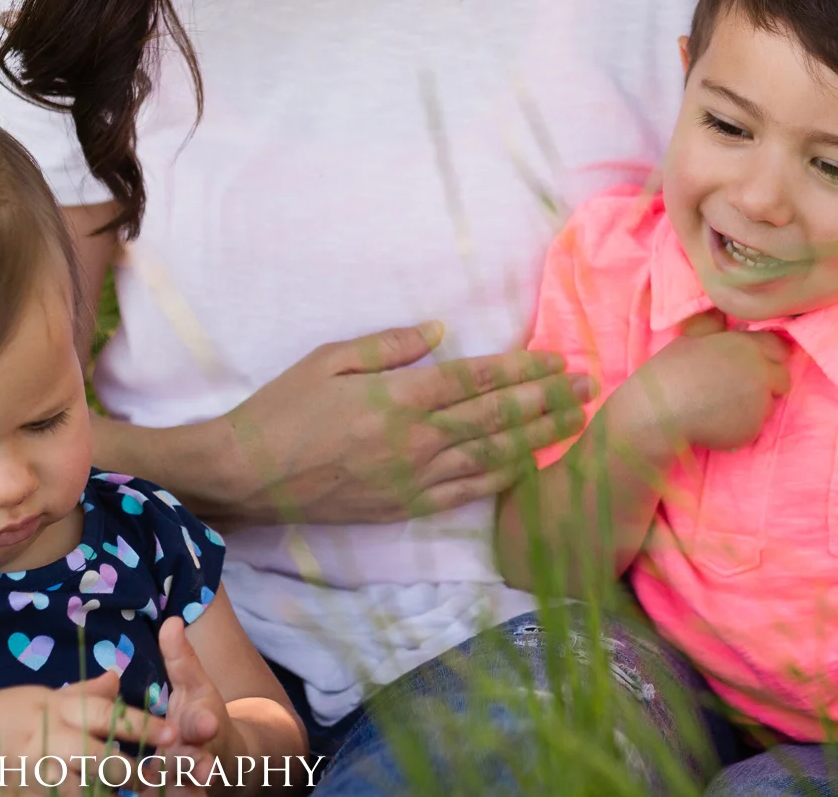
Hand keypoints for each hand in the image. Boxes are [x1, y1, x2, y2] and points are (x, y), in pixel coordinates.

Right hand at [0, 670, 145, 793]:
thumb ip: (80, 693)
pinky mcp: (18, 794)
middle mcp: (44, 738)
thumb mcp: (38, 697)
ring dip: (103, 795)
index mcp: (53, 707)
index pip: (105, 713)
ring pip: (78, 790)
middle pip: (97, 757)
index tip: (172, 731)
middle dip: (131, 770)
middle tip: (159, 778)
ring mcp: (29, 771)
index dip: (141, 724)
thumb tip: (117, 676)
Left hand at [140, 617, 240, 793]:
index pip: (205, 723)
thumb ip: (182, 659)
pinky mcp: (179, 795)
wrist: (223, 762)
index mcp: (203, 724)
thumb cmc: (201, 717)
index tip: (207, 723)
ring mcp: (190, 782)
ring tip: (177, 794)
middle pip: (199, 762)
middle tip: (200, 769)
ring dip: (185, 791)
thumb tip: (171, 621)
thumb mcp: (195, 686)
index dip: (205, 724)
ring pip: (187, 789)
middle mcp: (200, 755)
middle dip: (199, 763)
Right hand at [223, 323, 586, 523]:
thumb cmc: (283, 409)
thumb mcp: (330, 359)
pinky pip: (465, 494)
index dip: (523, 369)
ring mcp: (413, 478)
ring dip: (537, 438)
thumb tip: (441, 330)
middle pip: (496, 417)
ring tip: (574, 424)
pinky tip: (528, 467)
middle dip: (547, 400)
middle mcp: (416, 440)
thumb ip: (390, 346)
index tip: (558, 359)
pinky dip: (501, 480)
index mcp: (399, 397)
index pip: (477, 379)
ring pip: (491, 456)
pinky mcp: (404, 507)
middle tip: (588, 387)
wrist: (249, 475)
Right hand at [613, 311, 788, 455]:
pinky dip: (741, 427)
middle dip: (767, 384)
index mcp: (746, 345)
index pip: (778, 347)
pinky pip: (755, 427)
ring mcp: (759, 402)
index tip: (751, 365)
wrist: (659, 412)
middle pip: (782, 378)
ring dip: (753, 407)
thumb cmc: (671, 371)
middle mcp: (760, 372)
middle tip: (737, 389)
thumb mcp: (691, 337)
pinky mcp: (753, 428)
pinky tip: (718, 422)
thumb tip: (722, 307)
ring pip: (769, 405)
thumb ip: (715, 324)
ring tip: (722, 406)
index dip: (767, 356)